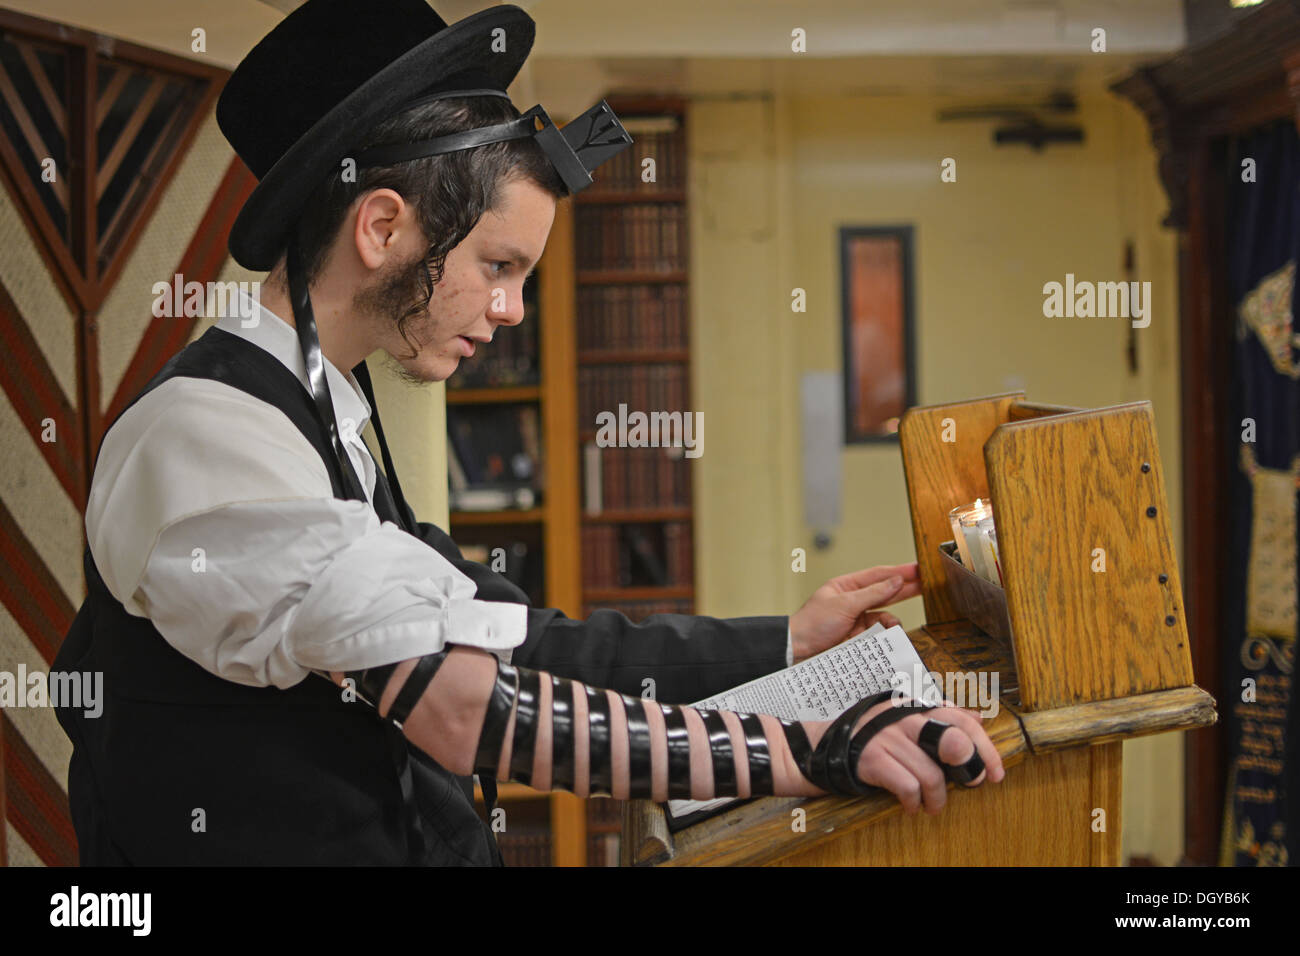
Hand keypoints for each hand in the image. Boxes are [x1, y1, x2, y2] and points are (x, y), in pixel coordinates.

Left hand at [788, 562, 920, 662]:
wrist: (798, 650)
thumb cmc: (812, 623)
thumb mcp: (844, 604)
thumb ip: (873, 593)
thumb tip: (896, 581)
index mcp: (847, 587)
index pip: (878, 575)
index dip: (899, 571)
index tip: (918, 568)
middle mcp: (854, 601)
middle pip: (886, 592)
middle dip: (906, 589)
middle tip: (927, 584)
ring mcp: (857, 620)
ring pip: (885, 616)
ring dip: (891, 620)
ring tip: (892, 625)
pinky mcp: (859, 638)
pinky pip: (879, 633)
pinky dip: (885, 634)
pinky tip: (885, 636)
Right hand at [842, 696, 1005, 814]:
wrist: (825, 747)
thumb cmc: (875, 737)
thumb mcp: (905, 720)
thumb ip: (941, 718)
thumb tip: (978, 719)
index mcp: (916, 707)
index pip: (960, 719)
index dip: (984, 747)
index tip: (995, 773)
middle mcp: (905, 718)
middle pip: (953, 740)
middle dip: (968, 767)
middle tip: (970, 784)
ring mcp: (888, 737)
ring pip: (932, 774)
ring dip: (937, 799)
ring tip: (932, 805)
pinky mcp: (873, 759)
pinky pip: (908, 787)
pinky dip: (913, 803)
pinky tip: (910, 806)